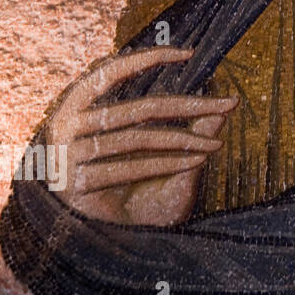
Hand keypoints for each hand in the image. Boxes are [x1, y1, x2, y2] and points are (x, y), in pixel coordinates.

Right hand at [41, 47, 235, 225]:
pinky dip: (169, 163)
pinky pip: (132, 167)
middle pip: (139, 108)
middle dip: (189, 105)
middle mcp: (67, 127)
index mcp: (77, 108)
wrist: (102, 240)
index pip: (110, 72)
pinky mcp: (76, 183)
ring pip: (139, 137)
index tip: (188, 53)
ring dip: (186, 140)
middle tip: (228, 103)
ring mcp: (67, 155)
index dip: (147, 58)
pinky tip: (198, 160)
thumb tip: (223, 107)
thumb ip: (191, 133)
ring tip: (217, 144)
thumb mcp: (167, 158)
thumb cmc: (134, 196)